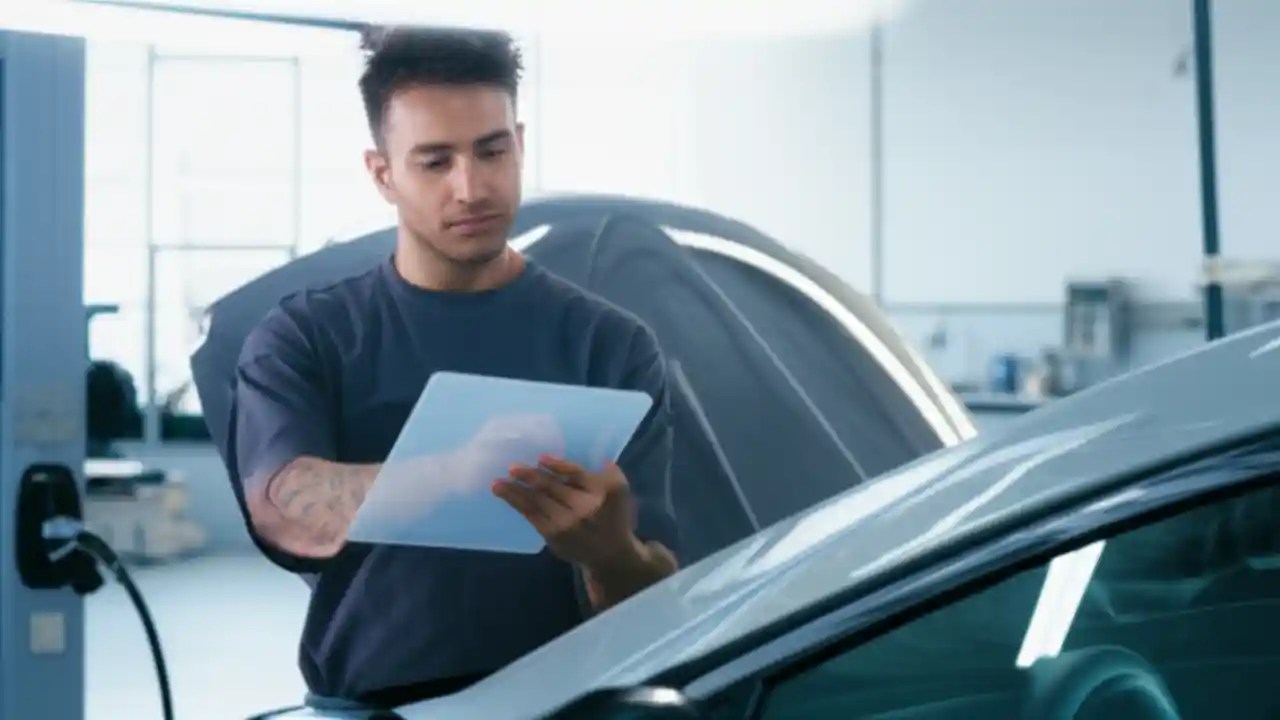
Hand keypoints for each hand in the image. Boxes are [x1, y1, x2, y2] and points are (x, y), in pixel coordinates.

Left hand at [492, 455, 641, 570]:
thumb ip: (609, 475)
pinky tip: (506, 495)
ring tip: (498, 482)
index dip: (558, 466)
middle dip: (530, 476)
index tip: (542, 458)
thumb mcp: (620, 493)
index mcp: (600, 491)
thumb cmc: (613, 517)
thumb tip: (600, 459)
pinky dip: (518, 504)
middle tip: (512, 467)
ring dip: (515, 491)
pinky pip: (532, 516)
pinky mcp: (553, 535)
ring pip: (537, 502)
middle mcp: (583, 507)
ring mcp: (566, 523)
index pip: (577, 474)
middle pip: (552, 487)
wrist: (609, 555)